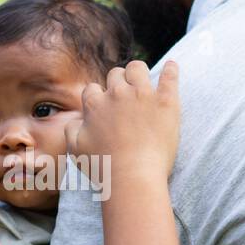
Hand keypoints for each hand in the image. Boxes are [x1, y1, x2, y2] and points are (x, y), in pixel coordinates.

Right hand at [64, 59, 179, 181]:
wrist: (133, 178)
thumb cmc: (104, 168)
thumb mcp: (75, 150)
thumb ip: (71, 129)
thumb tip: (78, 118)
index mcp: (95, 104)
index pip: (93, 89)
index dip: (98, 97)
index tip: (105, 107)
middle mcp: (117, 94)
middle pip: (116, 74)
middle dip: (118, 83)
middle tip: (125, 96)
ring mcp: (143, 95)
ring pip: (138, 68)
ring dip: (138, 73)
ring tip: (144, 82)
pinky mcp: (166, 102)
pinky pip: (170, 77)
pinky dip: (171, 70)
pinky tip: (172, 67)